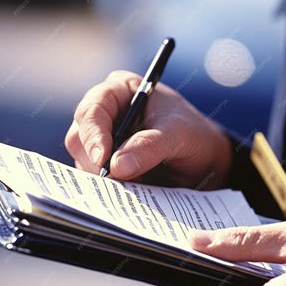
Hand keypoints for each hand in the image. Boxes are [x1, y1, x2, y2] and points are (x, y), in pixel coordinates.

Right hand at [65, 70, 231, 187]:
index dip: (93, 134)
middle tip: (117, 181)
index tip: (103, 159)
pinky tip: (127, 195)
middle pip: (80, 137)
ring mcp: (103, 142)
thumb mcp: (179, 135)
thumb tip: (116, 166)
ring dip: (102, 179)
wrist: (205, 162)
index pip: (93, 109)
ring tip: (131, 187)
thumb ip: (150, 146)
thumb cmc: (194, 136)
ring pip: (84, 162)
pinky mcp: (107, 167)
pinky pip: (96, 180)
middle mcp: (105, 114)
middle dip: (95, 161)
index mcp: (119, 91)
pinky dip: (108, 189)